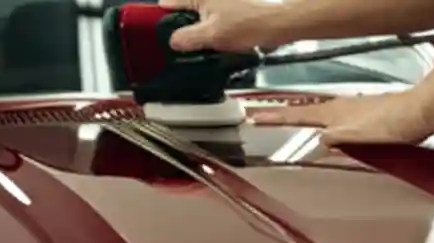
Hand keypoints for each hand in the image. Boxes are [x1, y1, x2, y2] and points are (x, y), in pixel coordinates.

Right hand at [159, 0, 289, 52]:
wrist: (280, 21)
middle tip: (178, 45)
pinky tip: (215, 43)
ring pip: (202, 15)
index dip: (161, 16)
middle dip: (182, 26)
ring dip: (199, 30)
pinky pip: (216, 18)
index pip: (171, 2)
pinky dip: (213, 29)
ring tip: (197, 47)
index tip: (153, 27)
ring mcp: (224, 2)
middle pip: (187, 10)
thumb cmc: (247, 24)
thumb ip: (188, 38)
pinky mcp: (235, 8)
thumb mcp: (212, 36)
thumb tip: (173, 41)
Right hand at [248, 93, 433, 145]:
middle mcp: (339, 108)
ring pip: (322, 117)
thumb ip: (332, 141)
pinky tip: (331, 134)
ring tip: (292, 126)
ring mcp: (353, 110)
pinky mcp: (366, 115)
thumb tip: (317, 144)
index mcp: (332, 114)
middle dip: (285, 117)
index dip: (274, 118)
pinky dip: (327, 127)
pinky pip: (338, 122)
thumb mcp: (354, 137)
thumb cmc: (388, 126)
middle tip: (266, 120)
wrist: (420, 114)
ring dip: (306, 121)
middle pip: (306, 113)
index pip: (296, 116)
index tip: (254, 118)